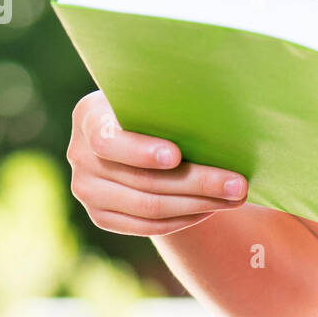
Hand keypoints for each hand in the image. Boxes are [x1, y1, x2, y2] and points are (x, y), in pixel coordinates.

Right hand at [67, 90, 247, 235]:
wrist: (134, 125)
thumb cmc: (157, 100)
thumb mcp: (156, 91)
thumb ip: (172, 100)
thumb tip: (223, 112)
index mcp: (89, 115)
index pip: (109, 140)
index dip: (142, 151)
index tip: (177, 156)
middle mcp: (79, 154)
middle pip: (141, 179)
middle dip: (196, 182)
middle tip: (238, 184)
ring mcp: (86, 189)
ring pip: (147, 207)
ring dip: (197, 204)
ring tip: (235, 197)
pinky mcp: (100, 215)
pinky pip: (143, 226)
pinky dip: (182, 219)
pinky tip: (211, 208)